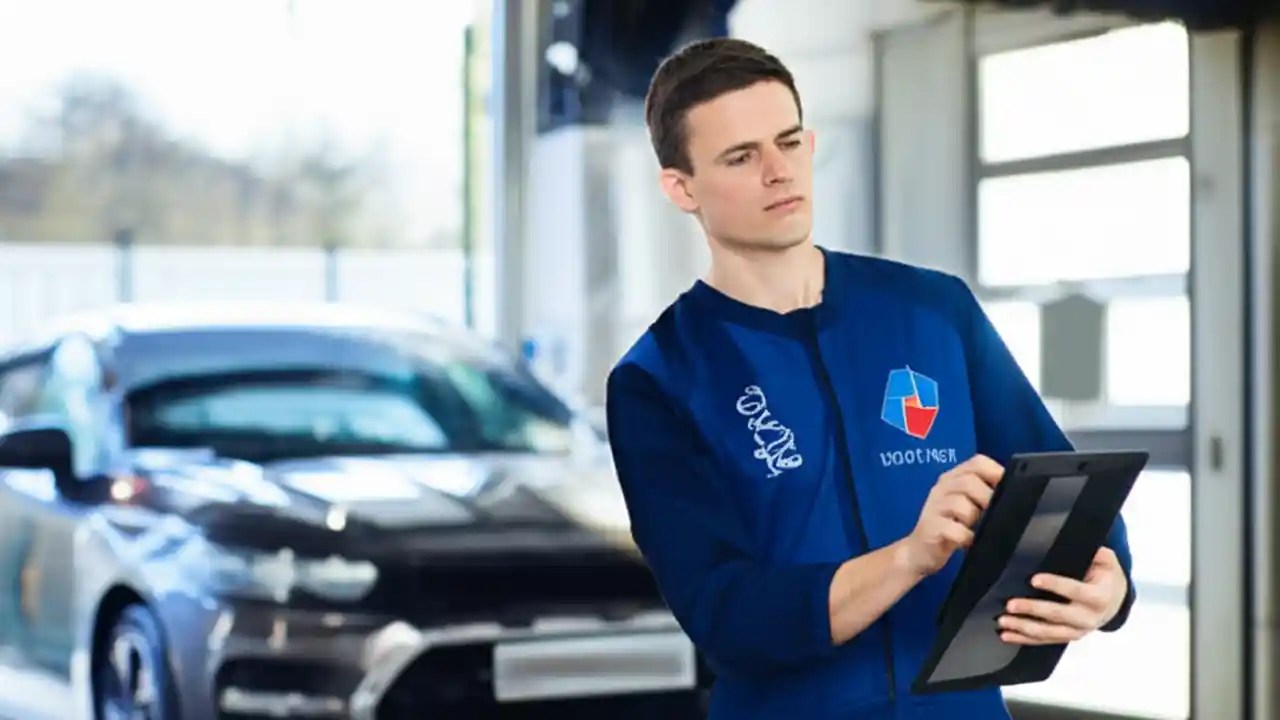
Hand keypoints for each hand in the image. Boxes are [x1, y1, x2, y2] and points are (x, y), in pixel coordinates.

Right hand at [902, 454, 1003, 576]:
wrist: (919, 552)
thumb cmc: (949, 527)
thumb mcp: (964, 506)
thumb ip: (982, 494)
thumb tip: (1014, 493)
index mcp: (952, 478)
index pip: (977, 462)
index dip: (996, 472)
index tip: (1008, 487)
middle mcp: (941, 488)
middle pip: (969, 482)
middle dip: (987, 499)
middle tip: (992, 514)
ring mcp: (933, 507)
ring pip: (961, 505)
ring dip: (974, 519)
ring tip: (975, 529)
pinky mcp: (930, 528)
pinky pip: (954, 529)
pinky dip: (966, 537)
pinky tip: (968, 542)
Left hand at [999, 547, 1128, 644]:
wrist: (1115, 602)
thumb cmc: (1105, 577)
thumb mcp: (1107, 562)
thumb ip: (1098, 554)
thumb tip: (1086, 546)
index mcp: (1099, 597)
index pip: (1075, 590)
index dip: (1055, 585)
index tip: (1034, 580)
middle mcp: (1088, 618)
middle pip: (1057, 615)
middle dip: (1032, 610)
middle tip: (1010, 604)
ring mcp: (1077, 631)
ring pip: (1048, 632)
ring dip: (1023, 627)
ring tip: (1003, 621)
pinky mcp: (1066, 637)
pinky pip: (1044, 640)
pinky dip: (1024, 639)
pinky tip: (1006, 635)